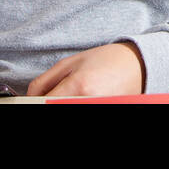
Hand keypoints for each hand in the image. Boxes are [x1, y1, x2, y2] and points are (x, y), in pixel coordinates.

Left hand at [26, 42, 144, 97]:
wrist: (138, 64)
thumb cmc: (106, 60)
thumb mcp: (70, 62)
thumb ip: (44, 81)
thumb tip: (30, 98)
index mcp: (79, 85)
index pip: (45, 104)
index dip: (38, 102)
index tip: (37, 100)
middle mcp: (89, 100)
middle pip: (55, 108)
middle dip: (52, 102)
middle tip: (59, 94)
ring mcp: (98, 106)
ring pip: (66, 108)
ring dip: (64, 103)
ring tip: (75, 93)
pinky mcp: (104, 108)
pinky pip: (79, 109)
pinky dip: (76, 103)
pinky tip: (84, 96)